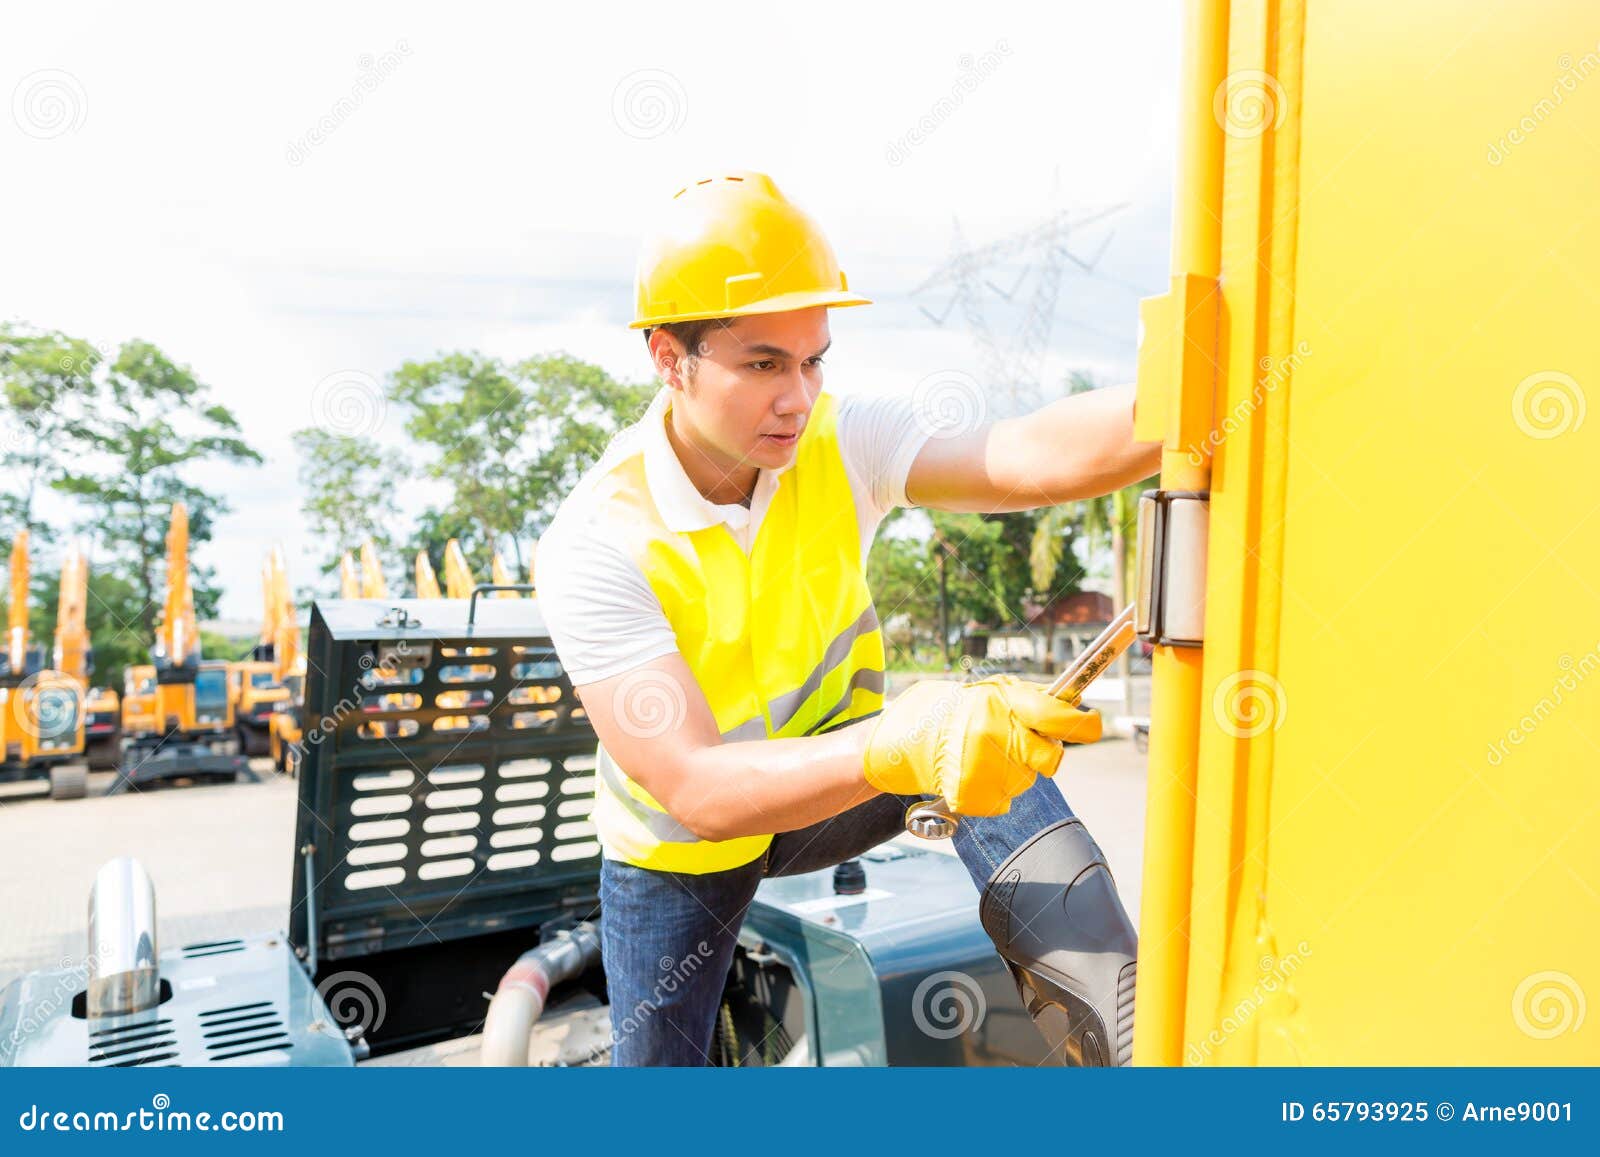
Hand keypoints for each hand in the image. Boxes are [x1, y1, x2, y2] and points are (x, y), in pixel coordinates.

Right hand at [862, 675, 1101, 815]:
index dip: (1086, 725)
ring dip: (1015, 771)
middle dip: (1044, 754)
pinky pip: (1006, 800)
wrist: (906, 739)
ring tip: (986, 755)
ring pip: (1028, 780)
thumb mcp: (994, 693)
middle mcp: (993, 734)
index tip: (1094, 725)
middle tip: (1023, 744)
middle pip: (1052, 759)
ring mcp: (982, 768)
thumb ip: (1034, 701)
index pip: (1059, 717)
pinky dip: (995, 790)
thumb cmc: (959, 712)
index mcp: (1002, 703)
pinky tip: (975, 773)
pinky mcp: (973, 797)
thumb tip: (1078, 708)